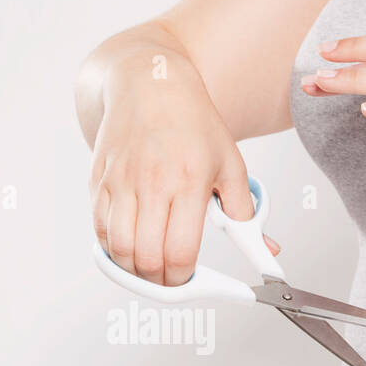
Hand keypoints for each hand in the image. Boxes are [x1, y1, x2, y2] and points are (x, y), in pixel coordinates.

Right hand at [90, 69, 278, 286]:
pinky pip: (99, 230)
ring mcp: (120, 181)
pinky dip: (112, 248)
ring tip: (149, 265)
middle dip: (159, 281)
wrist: (152, 85)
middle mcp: (151, 182)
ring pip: (118, 249)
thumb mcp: (231, 166)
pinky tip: (129, 244)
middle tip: (169, 278)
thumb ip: (247, 216)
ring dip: (134, 269)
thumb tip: (267, 254)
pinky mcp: (98, 180)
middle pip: (146, 258)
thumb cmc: (194, 126)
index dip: (183, 279)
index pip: (180, 252)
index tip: (188, 279)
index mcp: (189, 181)